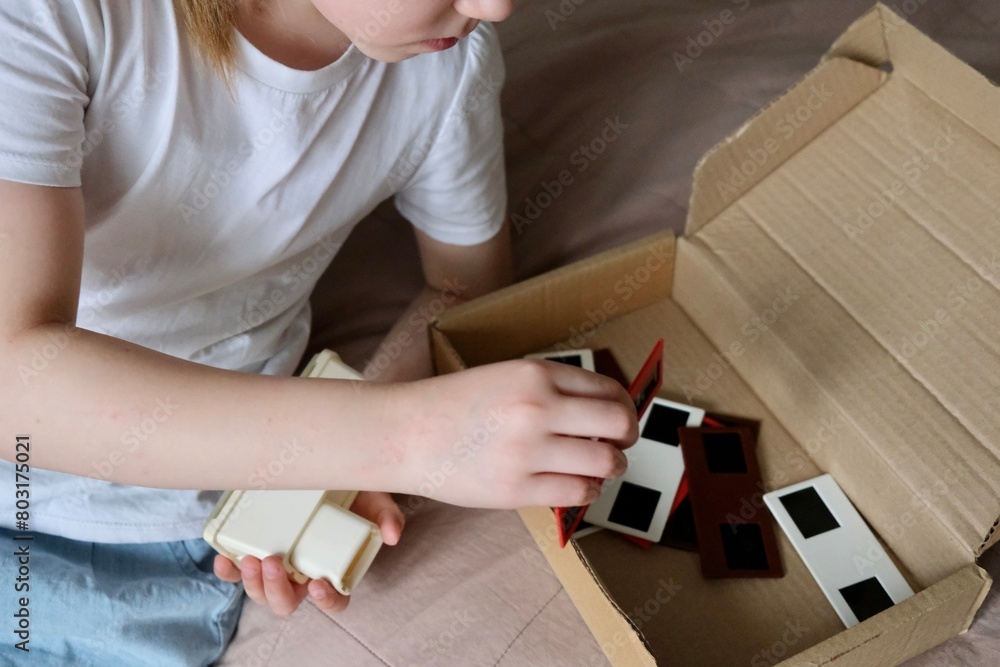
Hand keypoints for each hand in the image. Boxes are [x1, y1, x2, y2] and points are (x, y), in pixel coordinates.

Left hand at [213, 491, 403, 616]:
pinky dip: (228, 570)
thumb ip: (387, 515)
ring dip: (252, 583)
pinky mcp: (256, 547)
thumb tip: (392, 535)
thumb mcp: (376, 499)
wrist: (326, 468)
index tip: (318, 584)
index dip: (326, 601)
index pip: (335, 601)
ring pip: (261, 591)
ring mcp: (279, 564)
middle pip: (288, 601)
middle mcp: (304, 574)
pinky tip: (224, 559)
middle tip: (272, 562)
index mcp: (335, 570)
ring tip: (250, 559)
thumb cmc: (354, 490)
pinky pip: (237, 570)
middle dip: (276, 590)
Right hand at [393, 358, 637, 508]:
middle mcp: (536, 408)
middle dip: (627, 436)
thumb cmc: (454, 405)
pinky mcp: (517, 488)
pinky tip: (576, 485)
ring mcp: (527, 450)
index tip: (621, 418)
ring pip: (605, 461)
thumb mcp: (505, 376)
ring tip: (599, 467)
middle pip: (618, 423)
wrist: (405, 432)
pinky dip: (587, 490)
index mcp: (535, 374)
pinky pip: (578, 492)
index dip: (623, 407)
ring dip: (611, 466)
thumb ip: (550, 388)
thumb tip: (603, 410)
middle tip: (620, 444)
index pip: (607, 389)